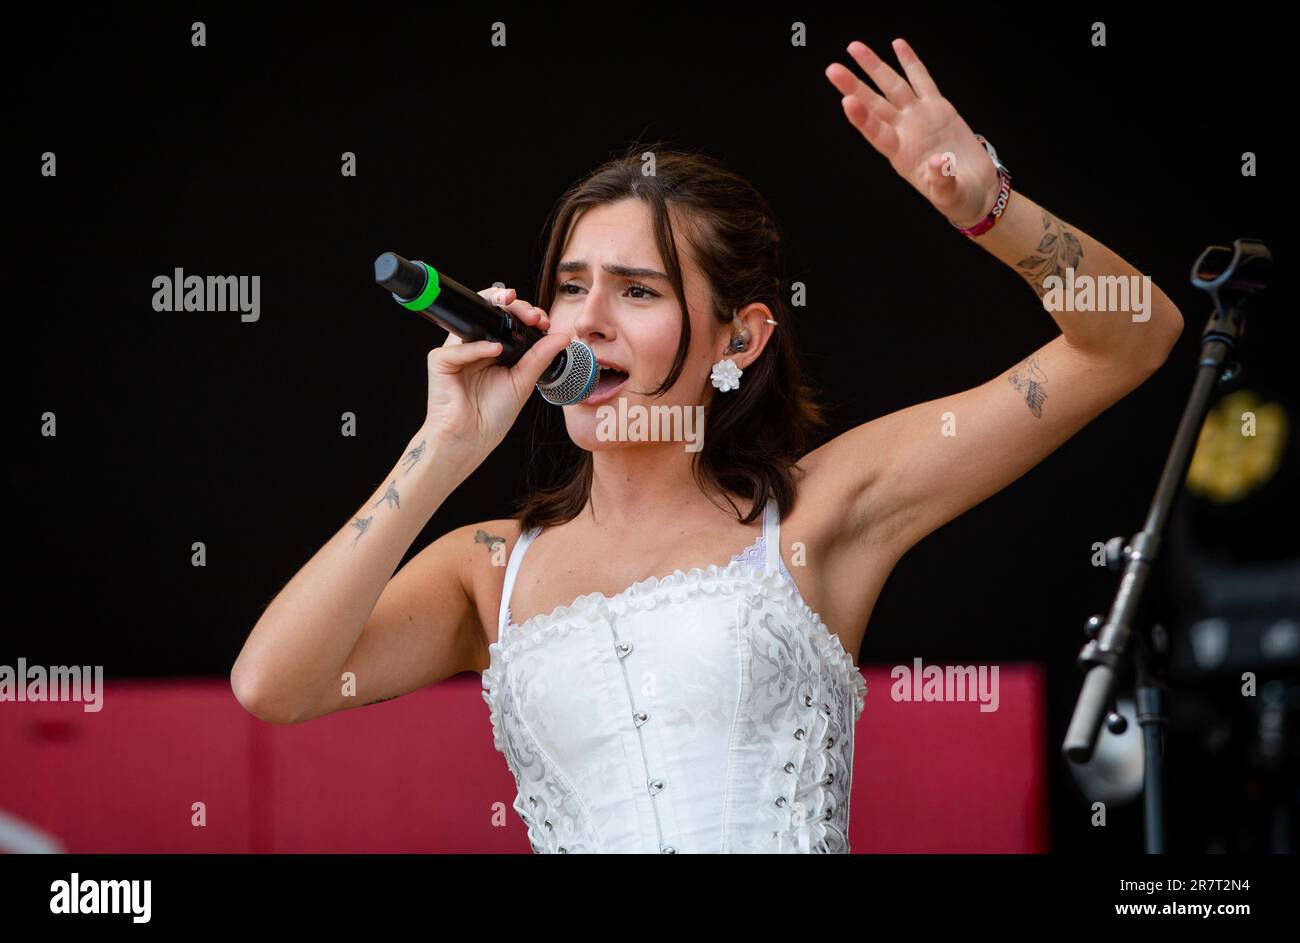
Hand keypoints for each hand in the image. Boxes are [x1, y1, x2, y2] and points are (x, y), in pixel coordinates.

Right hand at [422, 286, 570, 461]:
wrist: (472, 438)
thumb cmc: (493, 414)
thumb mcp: (523, 381)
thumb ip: (540, 357)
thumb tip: (562, 336)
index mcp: (494, 348)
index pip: (508, 320)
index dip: (526, 314)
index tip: (544, 321)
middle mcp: (475, 345)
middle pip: (491, 312)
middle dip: (516, 307)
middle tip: (535, 316)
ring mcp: (456, 351)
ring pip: (473, 320)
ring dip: (498, 314)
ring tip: (523, 318)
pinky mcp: (440, 361)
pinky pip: (458, 348)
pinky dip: (477, 348)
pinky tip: (495, 350)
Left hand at [825, 37, 999, 228]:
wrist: (974, 189)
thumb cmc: (958, 196)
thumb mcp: (950, 195)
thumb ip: (942, 180)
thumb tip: (938, 163)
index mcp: (901, 155)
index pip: (877, 133)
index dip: (862, 118)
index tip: (846, 101)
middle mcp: (904, 132)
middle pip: (876, 104)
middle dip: (855, 86)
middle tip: (833, 69)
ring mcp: (919, 117)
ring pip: (893, 86)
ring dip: (875, 67)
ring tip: (854, 48)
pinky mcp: (937, 108)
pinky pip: (921, 80)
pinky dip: (910, 62)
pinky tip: (897, 44)